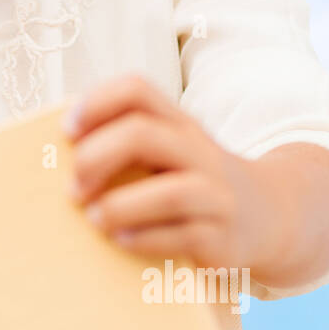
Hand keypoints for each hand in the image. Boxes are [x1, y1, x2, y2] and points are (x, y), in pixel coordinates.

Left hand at [62, 74, 286, 275]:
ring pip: (171, 191)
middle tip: (72, 187)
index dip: (96, 103)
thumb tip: (58, 157)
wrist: (270, 217)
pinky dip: (144, 238)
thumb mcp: (170, 152)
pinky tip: (120, 239)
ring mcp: (216, 194)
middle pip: (145, 134)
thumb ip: (127, 146)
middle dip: (98, 157)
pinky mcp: (222, 237)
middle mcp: (199, 151)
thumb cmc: (194, 182)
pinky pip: (182, 236)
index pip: (137, 90)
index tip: (66, 132)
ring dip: (120, 205)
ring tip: (93, 218)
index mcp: (178, 123)